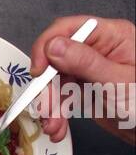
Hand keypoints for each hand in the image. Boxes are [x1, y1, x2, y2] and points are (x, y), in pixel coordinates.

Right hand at [30, 16, 135, 144]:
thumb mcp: (115, 82)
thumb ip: (85, 62)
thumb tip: (53, 46)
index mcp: (112, 37)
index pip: (69, 29)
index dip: (47, 47)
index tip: (39, 72)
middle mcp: (98, 50)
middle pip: (56, 59)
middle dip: (47, 86)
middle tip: (47, 107)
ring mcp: (89, 69)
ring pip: (55, 81)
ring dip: (50, 105)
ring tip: (53, 124)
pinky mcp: (84, 87)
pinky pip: (60, 95)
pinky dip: (55, 112)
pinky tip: (58, 125)